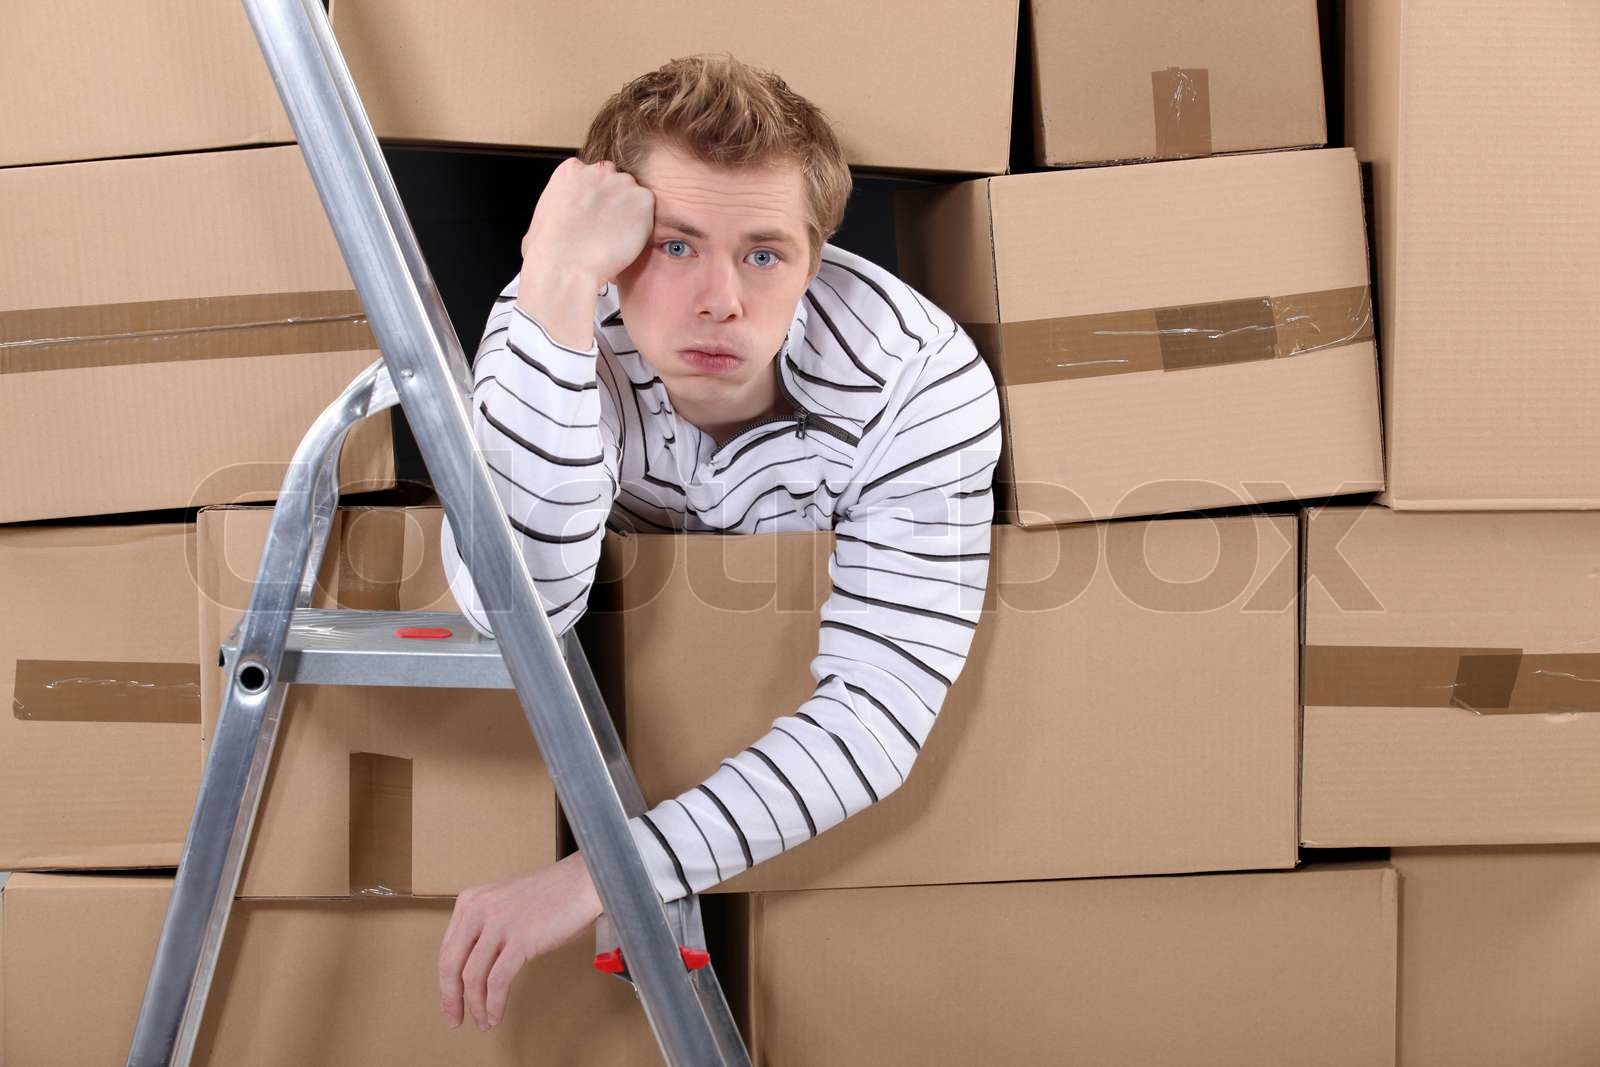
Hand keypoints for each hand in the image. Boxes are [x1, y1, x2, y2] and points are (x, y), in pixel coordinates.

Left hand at [437, 851, 604, 1031]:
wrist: (581, 883)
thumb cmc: (549, 896)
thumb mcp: (504, 904)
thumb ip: (484, 926)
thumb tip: (471, 968)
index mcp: (469, 901)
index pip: (446, 950)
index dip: (446, 982)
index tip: (451, 1003)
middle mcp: (477, 910)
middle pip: (452, 965)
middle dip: (452, 999)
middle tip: (455, 1021)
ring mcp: (498, 924)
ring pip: (473, 976)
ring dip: (477, 1006)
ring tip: (485, 1022)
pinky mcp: (520, 939)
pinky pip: (498, 981)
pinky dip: (495, 1003)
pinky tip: (497, 1015)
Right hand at [520, 157, 654, 288]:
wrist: (565, 265)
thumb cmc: (547, 250)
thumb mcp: (541, 217)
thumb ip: (558, 206)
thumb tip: (559, 219)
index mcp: (570, 170)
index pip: (591, 175)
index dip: (594, 196)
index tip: (593, 213)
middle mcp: (597, 170)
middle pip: (614, 179)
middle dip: (613, 199)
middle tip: (608, 226)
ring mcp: (622, 183)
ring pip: (632, 194)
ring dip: (629, 211)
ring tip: (618, 236)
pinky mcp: (642, 199)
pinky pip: (648, 209)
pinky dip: (643, 224)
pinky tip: (628, 239)